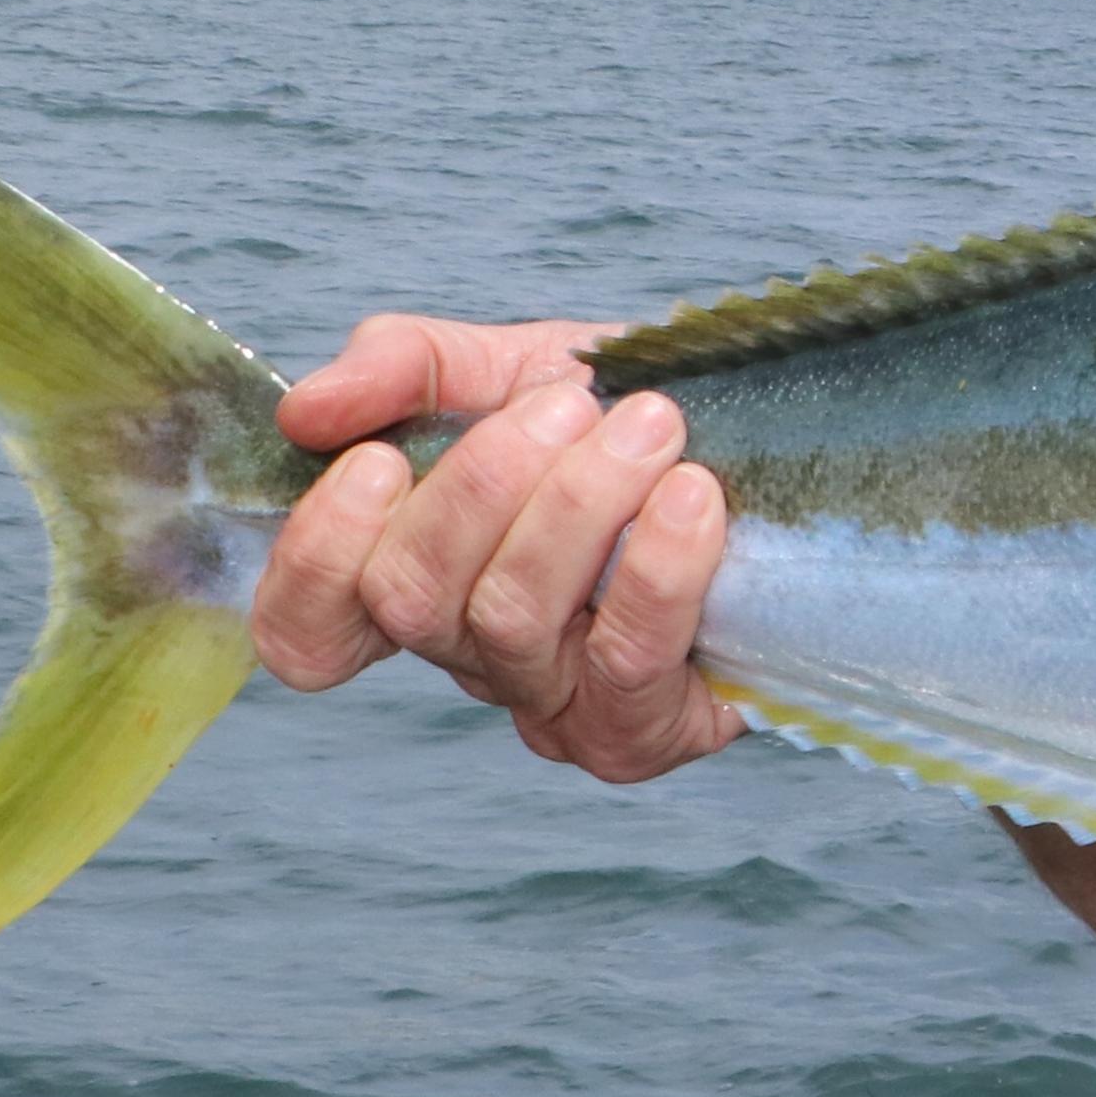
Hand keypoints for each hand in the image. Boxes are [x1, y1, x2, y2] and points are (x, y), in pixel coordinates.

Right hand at [252, 313, 738, 783]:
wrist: (790, 455)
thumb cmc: (633, 418)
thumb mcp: (515, 364)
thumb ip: (404, 367)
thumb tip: (305, 409)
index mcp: (419, 576)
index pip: (305, 628)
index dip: (317, 554)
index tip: (379, 459)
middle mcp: (470, 655)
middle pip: (412, 600)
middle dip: (481, 485)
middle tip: (570, 405)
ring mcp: (552, 706)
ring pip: (512, 621)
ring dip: (578, 506)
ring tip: (651, 426)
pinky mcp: (643, 733)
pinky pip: (626, 662)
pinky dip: (657, 568)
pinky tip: (696, 497)